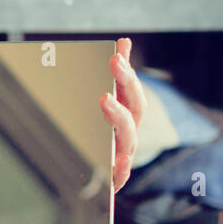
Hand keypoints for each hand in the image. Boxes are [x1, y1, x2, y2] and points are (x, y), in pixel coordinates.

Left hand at [102, 37, 145, 193]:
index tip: (117, 52)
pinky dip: (121, 168)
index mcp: (125, 116)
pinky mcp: (113, 180)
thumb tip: (124, 42)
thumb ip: (115, 78)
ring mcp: (123, 156)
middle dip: (127, 83)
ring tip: (105, 99)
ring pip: (129, 137)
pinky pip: (120, 176)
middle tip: (115, 63)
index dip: (127, 71)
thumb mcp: (104, 107)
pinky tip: (118, 159)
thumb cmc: (97, 140)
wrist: (88, 180)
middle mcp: (128, 135)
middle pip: (135, 108)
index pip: (131, 90)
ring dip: (119, 116)